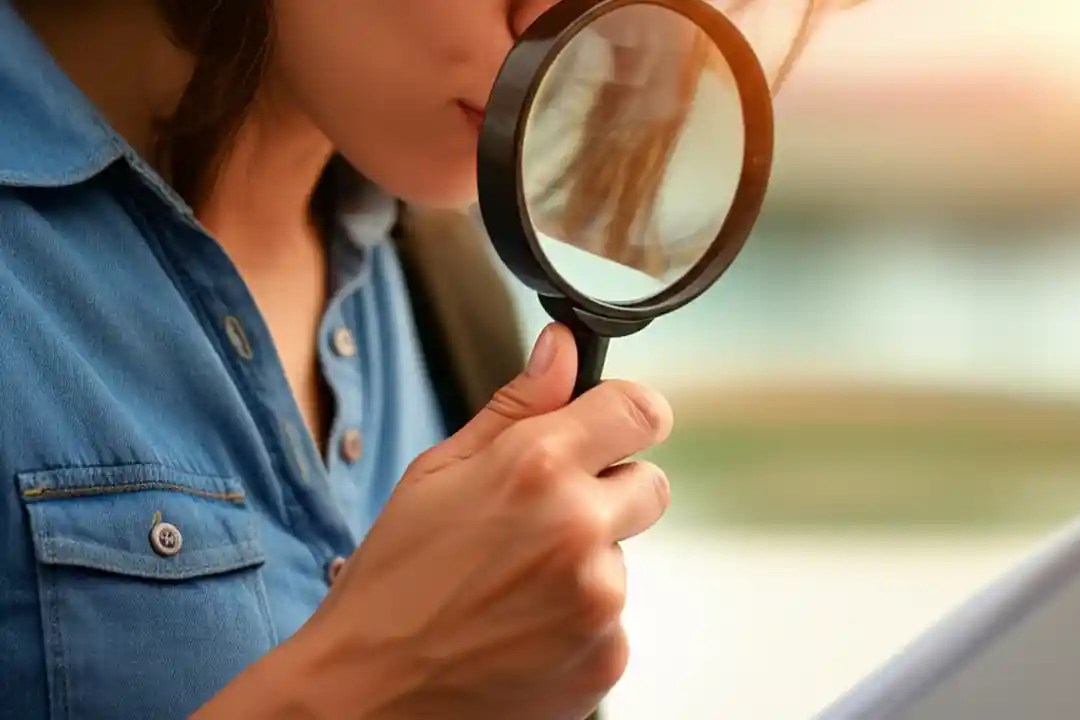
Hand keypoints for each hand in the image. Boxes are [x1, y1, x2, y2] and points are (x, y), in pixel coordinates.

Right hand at [288, 323, 671, 718]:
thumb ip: (517, 405)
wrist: (367, 693)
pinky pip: (613, 619)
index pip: (642, 411)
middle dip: (609, 493)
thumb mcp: (438, 473)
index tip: (610, 431)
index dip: (627, 417)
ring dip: (585, 565)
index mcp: (539, 467)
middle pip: (650, 485)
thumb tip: (561, 345)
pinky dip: (578, 623)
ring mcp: (599, 599)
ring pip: (622, 557)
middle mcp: (580, 528)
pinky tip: (521, 630)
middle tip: (542, 522)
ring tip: (513, 589)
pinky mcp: (606, 657)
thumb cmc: (393, 577)